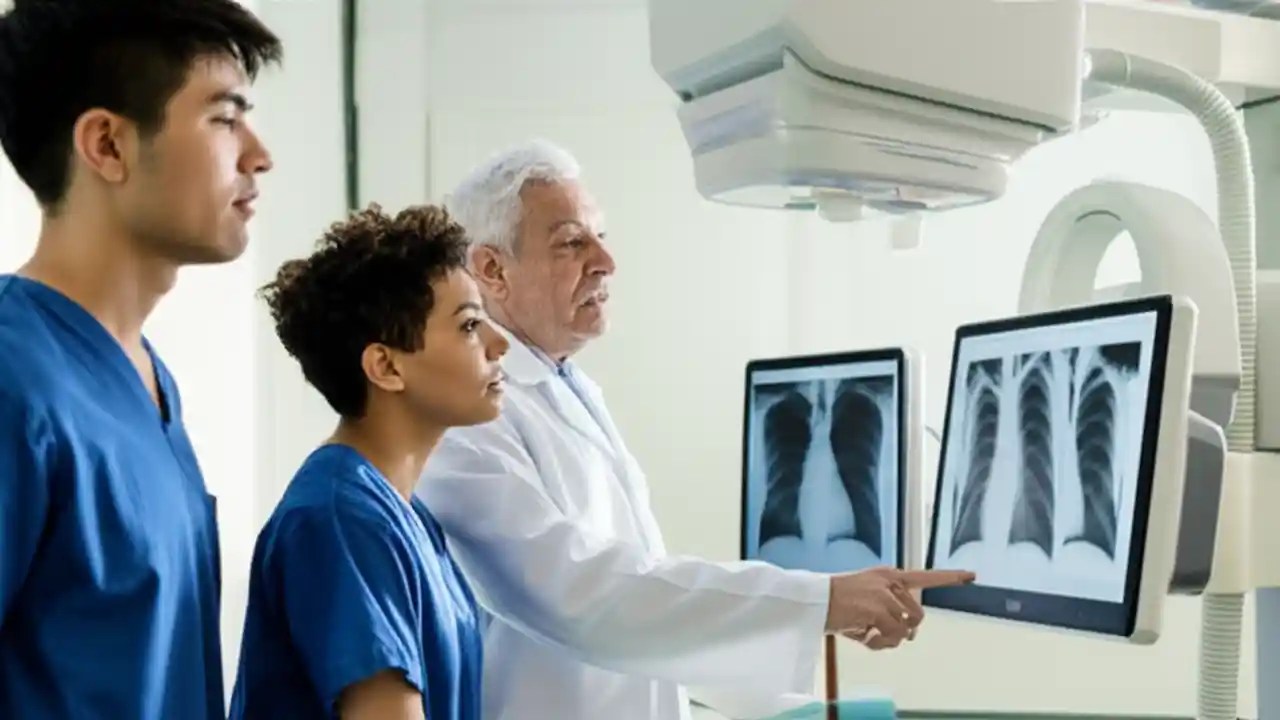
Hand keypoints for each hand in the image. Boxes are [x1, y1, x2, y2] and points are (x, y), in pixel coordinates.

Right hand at [824, 567, 974, 649]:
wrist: (814, 599)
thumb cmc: (836, 601)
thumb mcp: (866, 598)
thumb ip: (889, 610)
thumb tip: (909, 634)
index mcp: (888, 575)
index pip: (924, 576)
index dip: (950, 578)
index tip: (971, 575)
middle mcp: (891, 582)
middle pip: (917, 614)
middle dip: (905, 629)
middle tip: (883, 634)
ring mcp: (886, 596)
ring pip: (906, 629)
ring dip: (890, 639)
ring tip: (869, 636)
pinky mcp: (879, 610)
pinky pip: (892, 637)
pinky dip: (880, 644)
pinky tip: (864, 638)